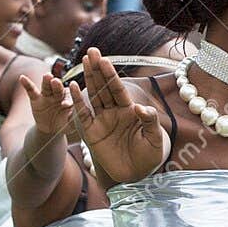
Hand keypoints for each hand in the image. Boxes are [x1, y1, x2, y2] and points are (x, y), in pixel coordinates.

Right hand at [18, 72, 76, 138]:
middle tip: (56, 81)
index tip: (67, 104)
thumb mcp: (71, 124)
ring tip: (46, 76)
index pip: (70, 97)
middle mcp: (59, 94)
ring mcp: (47, 95)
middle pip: (58, 88)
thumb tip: (80, 116)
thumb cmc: (65, 124)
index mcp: (70, 98)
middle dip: (57, 85)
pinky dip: (26, 84)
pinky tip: (22, 78)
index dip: (68, 100)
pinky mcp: (36, 98)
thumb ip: (74, 119)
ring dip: (46, 81)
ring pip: (47, 86)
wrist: (51, 129)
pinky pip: (31, 90)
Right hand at [68, 48, 166, 182]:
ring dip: (89, 79)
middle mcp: (114, 112)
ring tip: (84, 61)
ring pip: (94, 96)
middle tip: (92, 51)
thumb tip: (141, 107)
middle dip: (98, 69)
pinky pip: (83, 115)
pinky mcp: (92, 133)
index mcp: (130, 110)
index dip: (111, 75)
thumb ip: (150, 122)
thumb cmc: (150, 155)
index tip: (105, 60)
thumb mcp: (154, 139)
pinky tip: (73, 87)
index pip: (118, 89)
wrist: (137, 175)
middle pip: (105, 87)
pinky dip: (78, 102)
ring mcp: (102, 121)